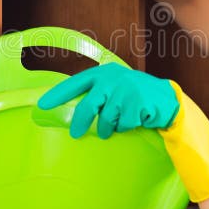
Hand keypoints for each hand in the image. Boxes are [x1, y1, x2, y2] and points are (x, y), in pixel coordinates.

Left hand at [38, 62, 208, 201]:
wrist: (166, 99)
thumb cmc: (134, 96)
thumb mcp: (114, 89)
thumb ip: (96, 96)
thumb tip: (70, 114)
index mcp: (103, 74)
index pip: (74, 83)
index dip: (58, 94)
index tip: (42, 105)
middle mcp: (111, 79)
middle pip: (88, 107)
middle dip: (80, 123)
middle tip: (76, 134)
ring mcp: (124, 91)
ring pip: (105, 120)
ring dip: (109, 128)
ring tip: (116, 125)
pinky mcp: (135, 104)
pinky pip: (121, 125)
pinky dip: (125, 127)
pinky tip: (134, 120)